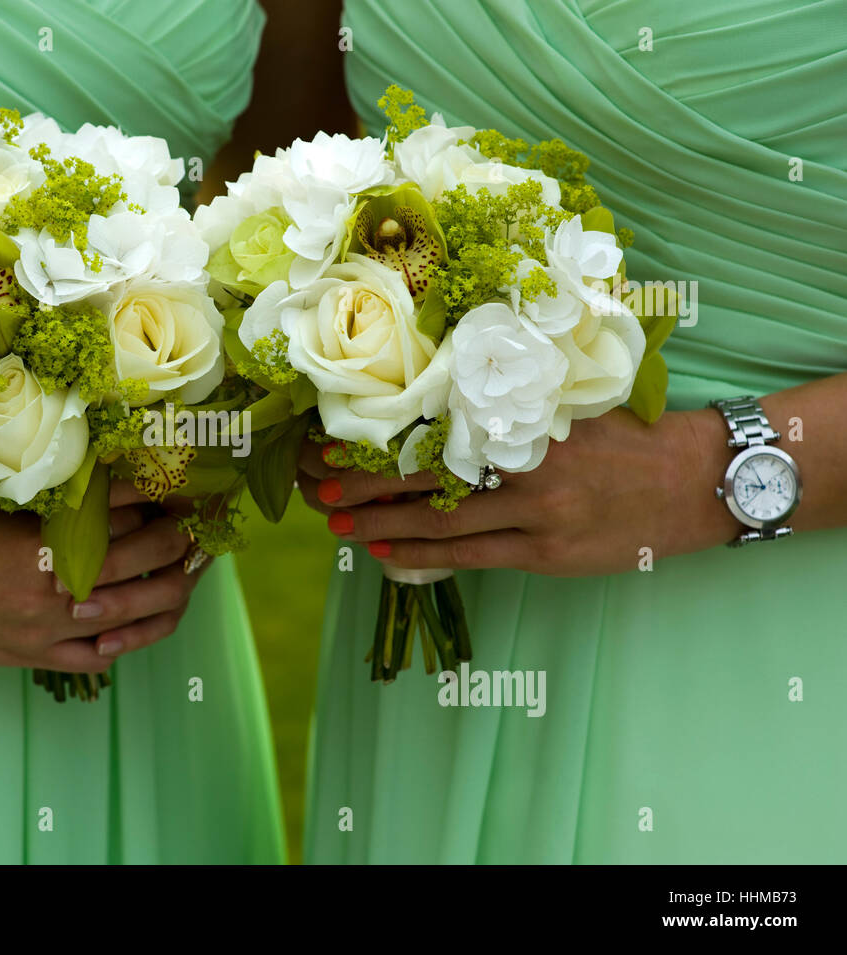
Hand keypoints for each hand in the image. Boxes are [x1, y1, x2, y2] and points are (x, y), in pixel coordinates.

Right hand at [0, 481, 204, 671]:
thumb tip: (112, 474)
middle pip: (143, 560)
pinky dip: (132, 637)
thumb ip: (50, 490)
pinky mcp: (28, 657)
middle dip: (181, 534)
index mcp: (38, 543)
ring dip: (173, 585)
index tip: (182, 476)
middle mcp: (48, 593)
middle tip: (198, 514)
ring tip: (192, 563)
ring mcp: (41, 632)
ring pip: (136, 615)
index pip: (123, 511)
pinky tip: (148, 616)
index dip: (159, 491)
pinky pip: (99, 657)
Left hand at [297, 409, 737, 575]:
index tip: (334, 441)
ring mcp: (536, 511)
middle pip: (425, 474)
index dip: (380, 438)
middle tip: (318, 488)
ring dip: (383, 524)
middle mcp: (523, 461)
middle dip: (365, 484)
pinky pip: (471, 556)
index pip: (433, 426)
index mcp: (524, 416)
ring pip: (441, 520)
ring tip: (337, 525)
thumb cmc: (624, 436)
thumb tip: (437, 399)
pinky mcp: (547, 552)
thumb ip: (507, 402)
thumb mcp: (566, 403)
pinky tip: (388, 553)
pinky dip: (424, 554)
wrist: (695, 479)